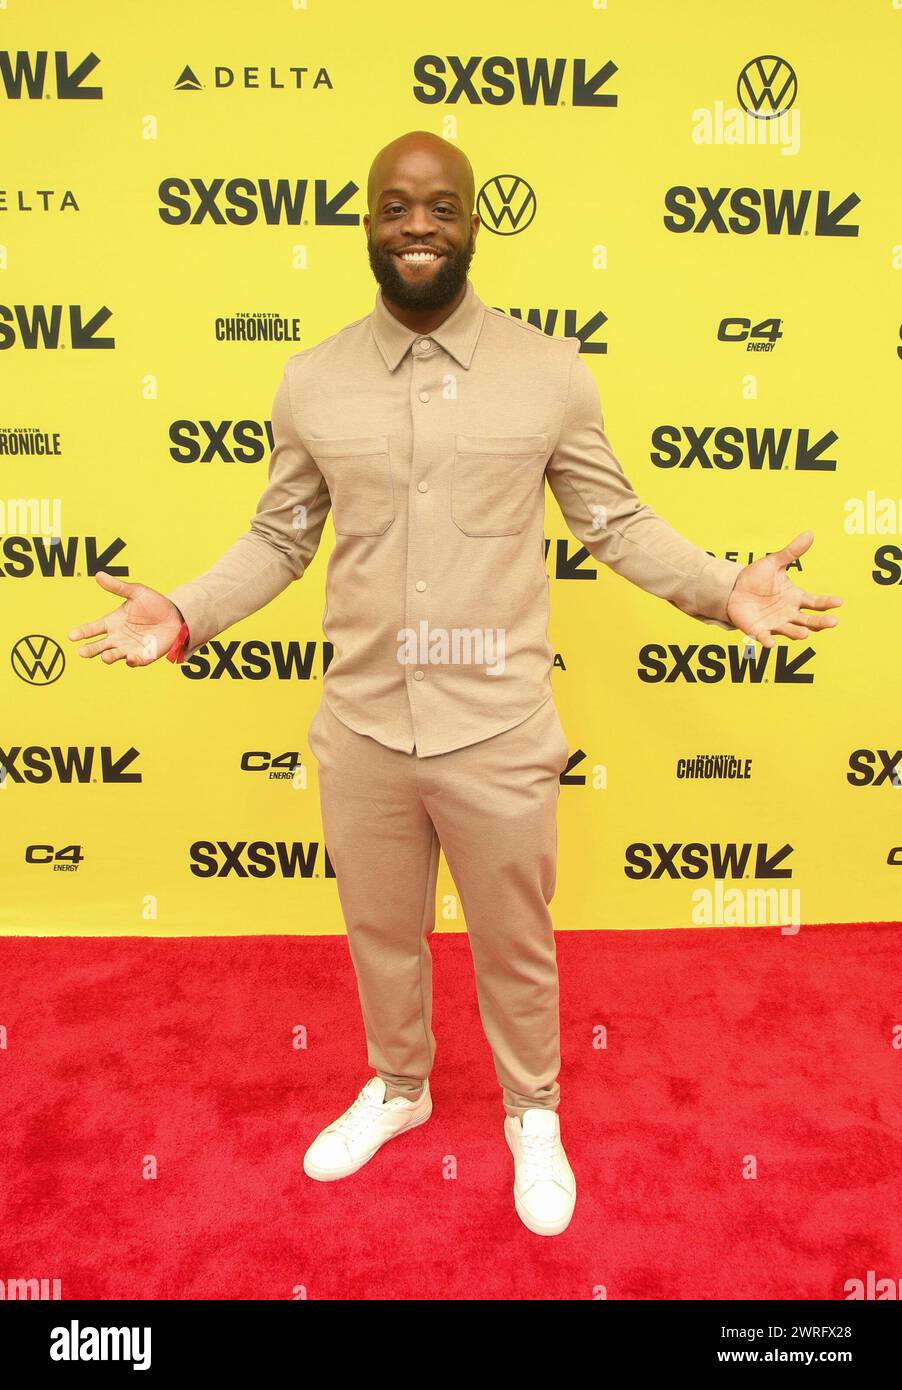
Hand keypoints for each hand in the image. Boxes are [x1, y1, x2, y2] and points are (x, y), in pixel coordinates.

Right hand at [67, 571, 183, 666]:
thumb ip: (117, 586)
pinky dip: (131, 661)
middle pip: (99, 646)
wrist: (177, 615)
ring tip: (104, 656)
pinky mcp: (143, 656)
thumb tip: (99, 574)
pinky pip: (135, 661)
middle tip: (81, 651)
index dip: (82, 632)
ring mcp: (129, 647)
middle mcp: (117, 637)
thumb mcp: (136, 592)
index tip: (72, 635)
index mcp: (112, 622)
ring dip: (108, 657)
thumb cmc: (154, 603)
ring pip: (113, 655)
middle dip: (90, 649)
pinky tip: (130, 658)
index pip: (93, 628)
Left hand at [726, 531, 841, 648]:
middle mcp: (789, 613)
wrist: (733, 589)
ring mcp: (776, 624)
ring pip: (791, 631)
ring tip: (806, 633)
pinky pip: (765, 638)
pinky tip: (771, 643)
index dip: (827, 602)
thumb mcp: (774, 563)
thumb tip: (810, 533)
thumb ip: (791, 552)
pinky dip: (768, 641)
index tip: (839, 602)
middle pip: (809, 620)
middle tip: (834, 622)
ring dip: (798, 633)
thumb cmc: (756, 577)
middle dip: (821, 622)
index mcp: (796, 598)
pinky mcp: (759, 631)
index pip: (815, 602)